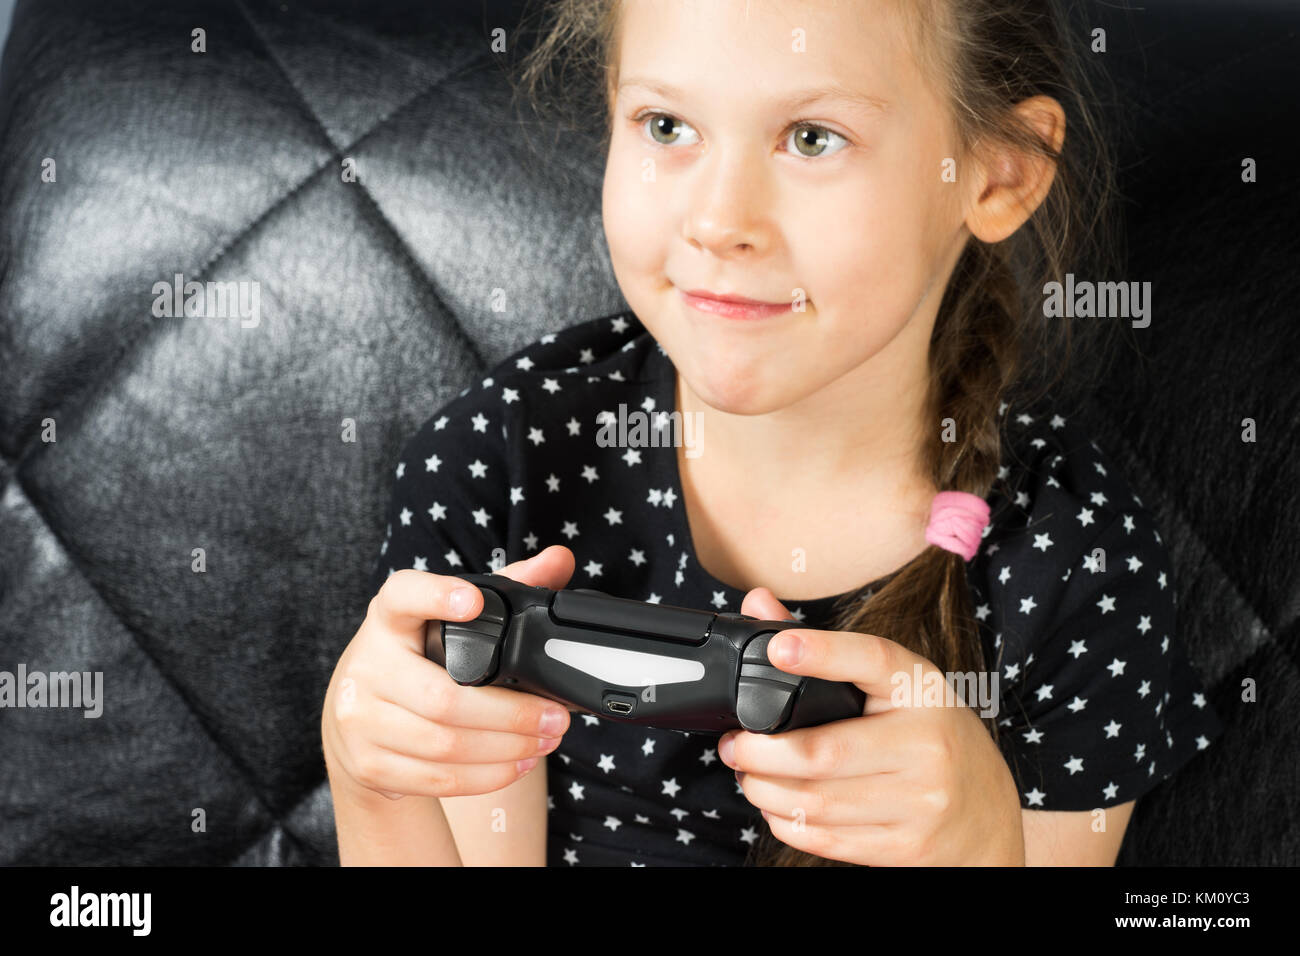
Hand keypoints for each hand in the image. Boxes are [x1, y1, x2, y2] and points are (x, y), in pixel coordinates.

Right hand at [322, 545, 576, 801]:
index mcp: (389, 618)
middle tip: (556, 717)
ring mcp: (361, 720)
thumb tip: (560, 559)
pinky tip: (517, 764)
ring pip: (445, 744)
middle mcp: (367, 666)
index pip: (403, 597)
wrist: (354, 722)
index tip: (474, 600)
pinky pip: (437, 778)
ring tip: (546, 740)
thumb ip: (508, 585)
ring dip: (507, 748)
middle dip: (511, 714)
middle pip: (443, 698)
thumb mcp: (449, 618)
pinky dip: (486, 776)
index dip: (436, 596)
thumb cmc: (416, 659)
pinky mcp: (370, 765)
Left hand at [717, 587, 1024, 864]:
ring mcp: (920, 800)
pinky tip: (776, 806)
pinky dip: (787, 823)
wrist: (987, 814)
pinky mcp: (906, 845)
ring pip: (815, 801)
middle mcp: (927, 744)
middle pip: (822, 752)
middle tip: (734, 744)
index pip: (872, 659)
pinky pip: (827, 838)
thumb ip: (824, 647)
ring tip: (748, 775)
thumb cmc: (930, 737)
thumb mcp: (895, 686)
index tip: (778, 648)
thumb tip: (757, 600)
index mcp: (921, 689)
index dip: (823, 652)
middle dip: (759, 751)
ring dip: (763, 789)